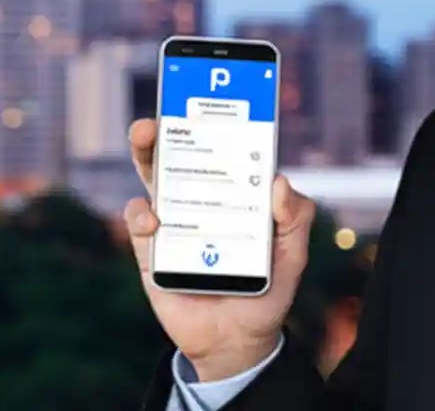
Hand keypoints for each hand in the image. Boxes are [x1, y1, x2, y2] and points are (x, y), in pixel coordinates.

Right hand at [123, 118, 316, 381]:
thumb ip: (295, 218)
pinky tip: (155, 222)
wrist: (238, 341)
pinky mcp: (152, 252)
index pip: (221, 146)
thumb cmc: (268, 289)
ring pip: (151, 178)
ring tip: (146, 136)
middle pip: (176, 152)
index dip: (212, 118)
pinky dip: (142, 216)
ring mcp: (173, 222)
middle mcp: (199, 198)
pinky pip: (139, 224)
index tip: (206, 92)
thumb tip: (279, 182)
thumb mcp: (293, 254)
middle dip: (164, 127)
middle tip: (159, 114)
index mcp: (233, 191)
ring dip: (144, 152)